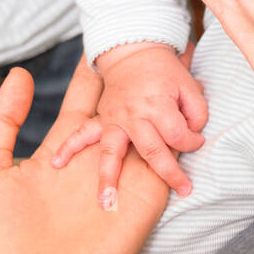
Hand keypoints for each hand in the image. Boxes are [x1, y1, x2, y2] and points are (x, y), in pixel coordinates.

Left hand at [0, 63, 168, 253]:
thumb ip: (3, 121)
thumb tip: (21, 74)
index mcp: (58, 156)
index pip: (81, 106)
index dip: (89, 76)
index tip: (99, 44)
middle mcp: (92, 164)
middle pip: (117, 110)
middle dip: (130, 78)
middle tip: (144, 41)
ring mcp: (122, 180)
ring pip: (145, 128)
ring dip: (159, 98)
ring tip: (173, 59)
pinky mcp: (145, 198)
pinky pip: (165, 159)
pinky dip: (176, 132)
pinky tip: (186, 102)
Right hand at [52, 43, 207, 199]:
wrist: (134, 50)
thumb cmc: (164, 71)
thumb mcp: (188, 85)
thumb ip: (196, 112)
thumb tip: (194, 135)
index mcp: (157, 104)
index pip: (178, 135)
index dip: (193, 142)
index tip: (197, 141)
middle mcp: (134, 115)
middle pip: (152, 150)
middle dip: (169, 173)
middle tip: (184, 190)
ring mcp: (114, 118)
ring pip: (112, 151)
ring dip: (108, 177)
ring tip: (106, 203)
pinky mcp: (102, 119)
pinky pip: (82, 134)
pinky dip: (68, 148)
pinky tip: (57, 163)